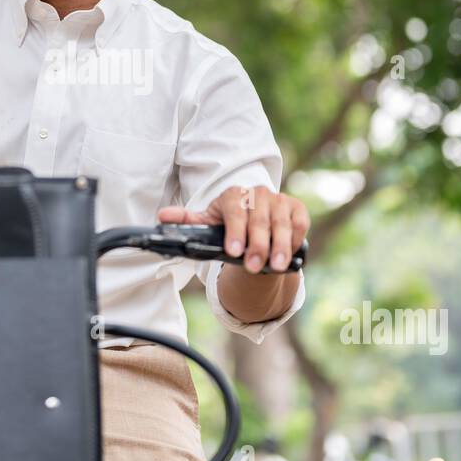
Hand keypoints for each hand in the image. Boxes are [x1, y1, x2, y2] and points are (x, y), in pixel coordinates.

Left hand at [157, 185, 309, 272]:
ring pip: (281, 224)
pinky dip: (296, 239)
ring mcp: (279, 199)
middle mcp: (258, 193)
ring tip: (276, 266)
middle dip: (257, 246)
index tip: (233, 252)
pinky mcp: (296, 207)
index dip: (235, 232)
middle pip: (259, 221)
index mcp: (233, 195)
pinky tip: (290, 255)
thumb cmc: (228, 223)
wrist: (254, 219)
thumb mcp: (208, 222)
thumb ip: (186, 221)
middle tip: (253, 267)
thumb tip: (161, 217)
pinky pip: (299, 223)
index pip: (235, 211)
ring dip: (280, 246)